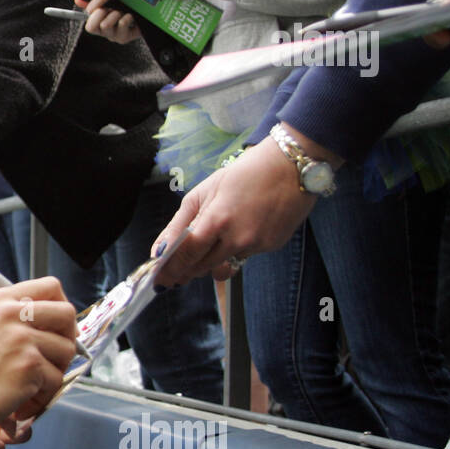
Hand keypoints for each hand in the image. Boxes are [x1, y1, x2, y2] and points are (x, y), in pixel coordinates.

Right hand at [0, 277, 76, 448]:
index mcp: (2, 300)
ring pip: (66, 352)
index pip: (51, 286)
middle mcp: (13, 313)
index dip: (61, 307)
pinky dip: (42, 396)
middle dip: (68, 339)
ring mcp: (22, 339)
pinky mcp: (29, 366)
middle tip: (54, 359)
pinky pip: (56, 381)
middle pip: (67, 314)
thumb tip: (57, 326)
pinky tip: (22, 401)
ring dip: (54, 373)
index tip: (58, 327)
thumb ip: (15, 318)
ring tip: (31, 385)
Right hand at [77, 0, 141, 43]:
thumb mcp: (111, 2)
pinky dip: (126, 18)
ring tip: (123, 10)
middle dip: (100, 13)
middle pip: (91, 26)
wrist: (146, 17)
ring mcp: (112, 35)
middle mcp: (102, 30)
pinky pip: (121, 26)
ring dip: (114, 15)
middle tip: (111, 6)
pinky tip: (131, 15)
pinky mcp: (123, 38)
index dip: (96, 2)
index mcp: (97, 20)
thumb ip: (95, 1)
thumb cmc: (126, 8)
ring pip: (105, 25)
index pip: (88, 14)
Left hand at [151, 136, 320, 286]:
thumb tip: (159, 250)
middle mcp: (238, 238)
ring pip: (224, 264)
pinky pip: (245, 256)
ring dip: (212, 259)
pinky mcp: (272, 247)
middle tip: (175, 273)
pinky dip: (237, 247)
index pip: (186, 255)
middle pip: (202, 266)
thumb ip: (180, 223)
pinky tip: (245, 226)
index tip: (159, 281)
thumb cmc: (243, 174)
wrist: (291, 166)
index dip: (169, 270)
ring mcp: (258, 245)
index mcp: (217, 220)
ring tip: (215, 237)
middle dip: (186, 269)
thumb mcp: (204, 192)